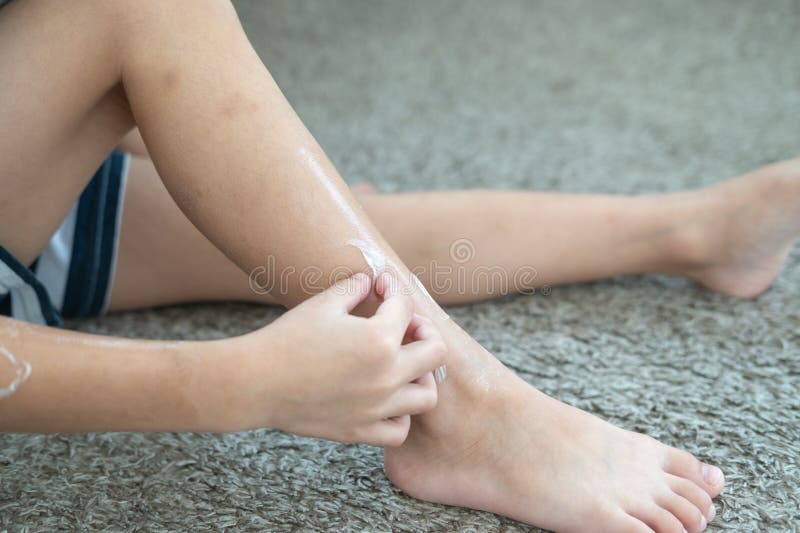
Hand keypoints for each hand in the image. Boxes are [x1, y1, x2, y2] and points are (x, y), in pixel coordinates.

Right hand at [230, 272, 447, 445]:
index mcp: (379, 340)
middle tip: (404, 325)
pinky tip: (385, 398)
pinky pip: (399, 430)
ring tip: (401, 364)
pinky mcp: (360, 430)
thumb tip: (369, 281)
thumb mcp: (323, 303)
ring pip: (426, 396)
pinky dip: (400, 414)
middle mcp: (386, 376)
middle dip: (424, 331)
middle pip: (435, 352)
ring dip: (420, 376)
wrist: (255, 382)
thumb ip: (354, 288)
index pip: (406, 308)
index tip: (379, 286)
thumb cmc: (287, 338)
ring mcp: (376, 407)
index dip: (393, 289)